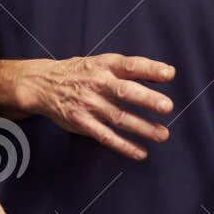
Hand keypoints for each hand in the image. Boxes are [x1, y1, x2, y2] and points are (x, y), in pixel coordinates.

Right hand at [20, 53, 175, 160]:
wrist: (44, 84)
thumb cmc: (82, 72)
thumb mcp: (102, 62)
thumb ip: (130, 69)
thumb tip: (166, 73)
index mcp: (105, 65)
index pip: (131, 65)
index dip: (150, 68)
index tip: (169, 74)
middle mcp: (98, 83)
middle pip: (126, 91)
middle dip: (147, 99)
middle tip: (167, 106)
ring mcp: (90, 104)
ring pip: (119, 117)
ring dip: (142, 127)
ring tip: (162, 134)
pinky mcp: (82, 122)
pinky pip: (105, 136)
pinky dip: (123, 145)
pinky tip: (140, 152)